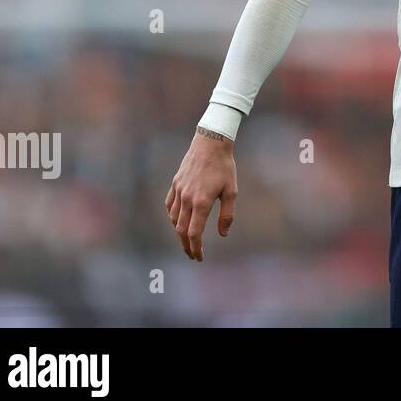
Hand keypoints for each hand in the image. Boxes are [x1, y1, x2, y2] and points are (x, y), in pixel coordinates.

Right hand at [166, 127, 236, 260]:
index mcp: (201, 202)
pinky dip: (173, 216)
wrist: (210, 143)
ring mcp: (178, 191)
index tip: (199, 257)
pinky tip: (178, 220)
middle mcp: (187, 198)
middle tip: (192, 255)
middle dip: (186, 246)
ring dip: (179, 232)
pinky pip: (169, 205)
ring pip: (174, 219)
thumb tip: (223, 234)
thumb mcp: (232, 191)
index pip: (194, 233)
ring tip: (187, 240)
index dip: (196, 248)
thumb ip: (227, 214)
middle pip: (181, 230)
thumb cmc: (224, 167)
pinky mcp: (175, 184)